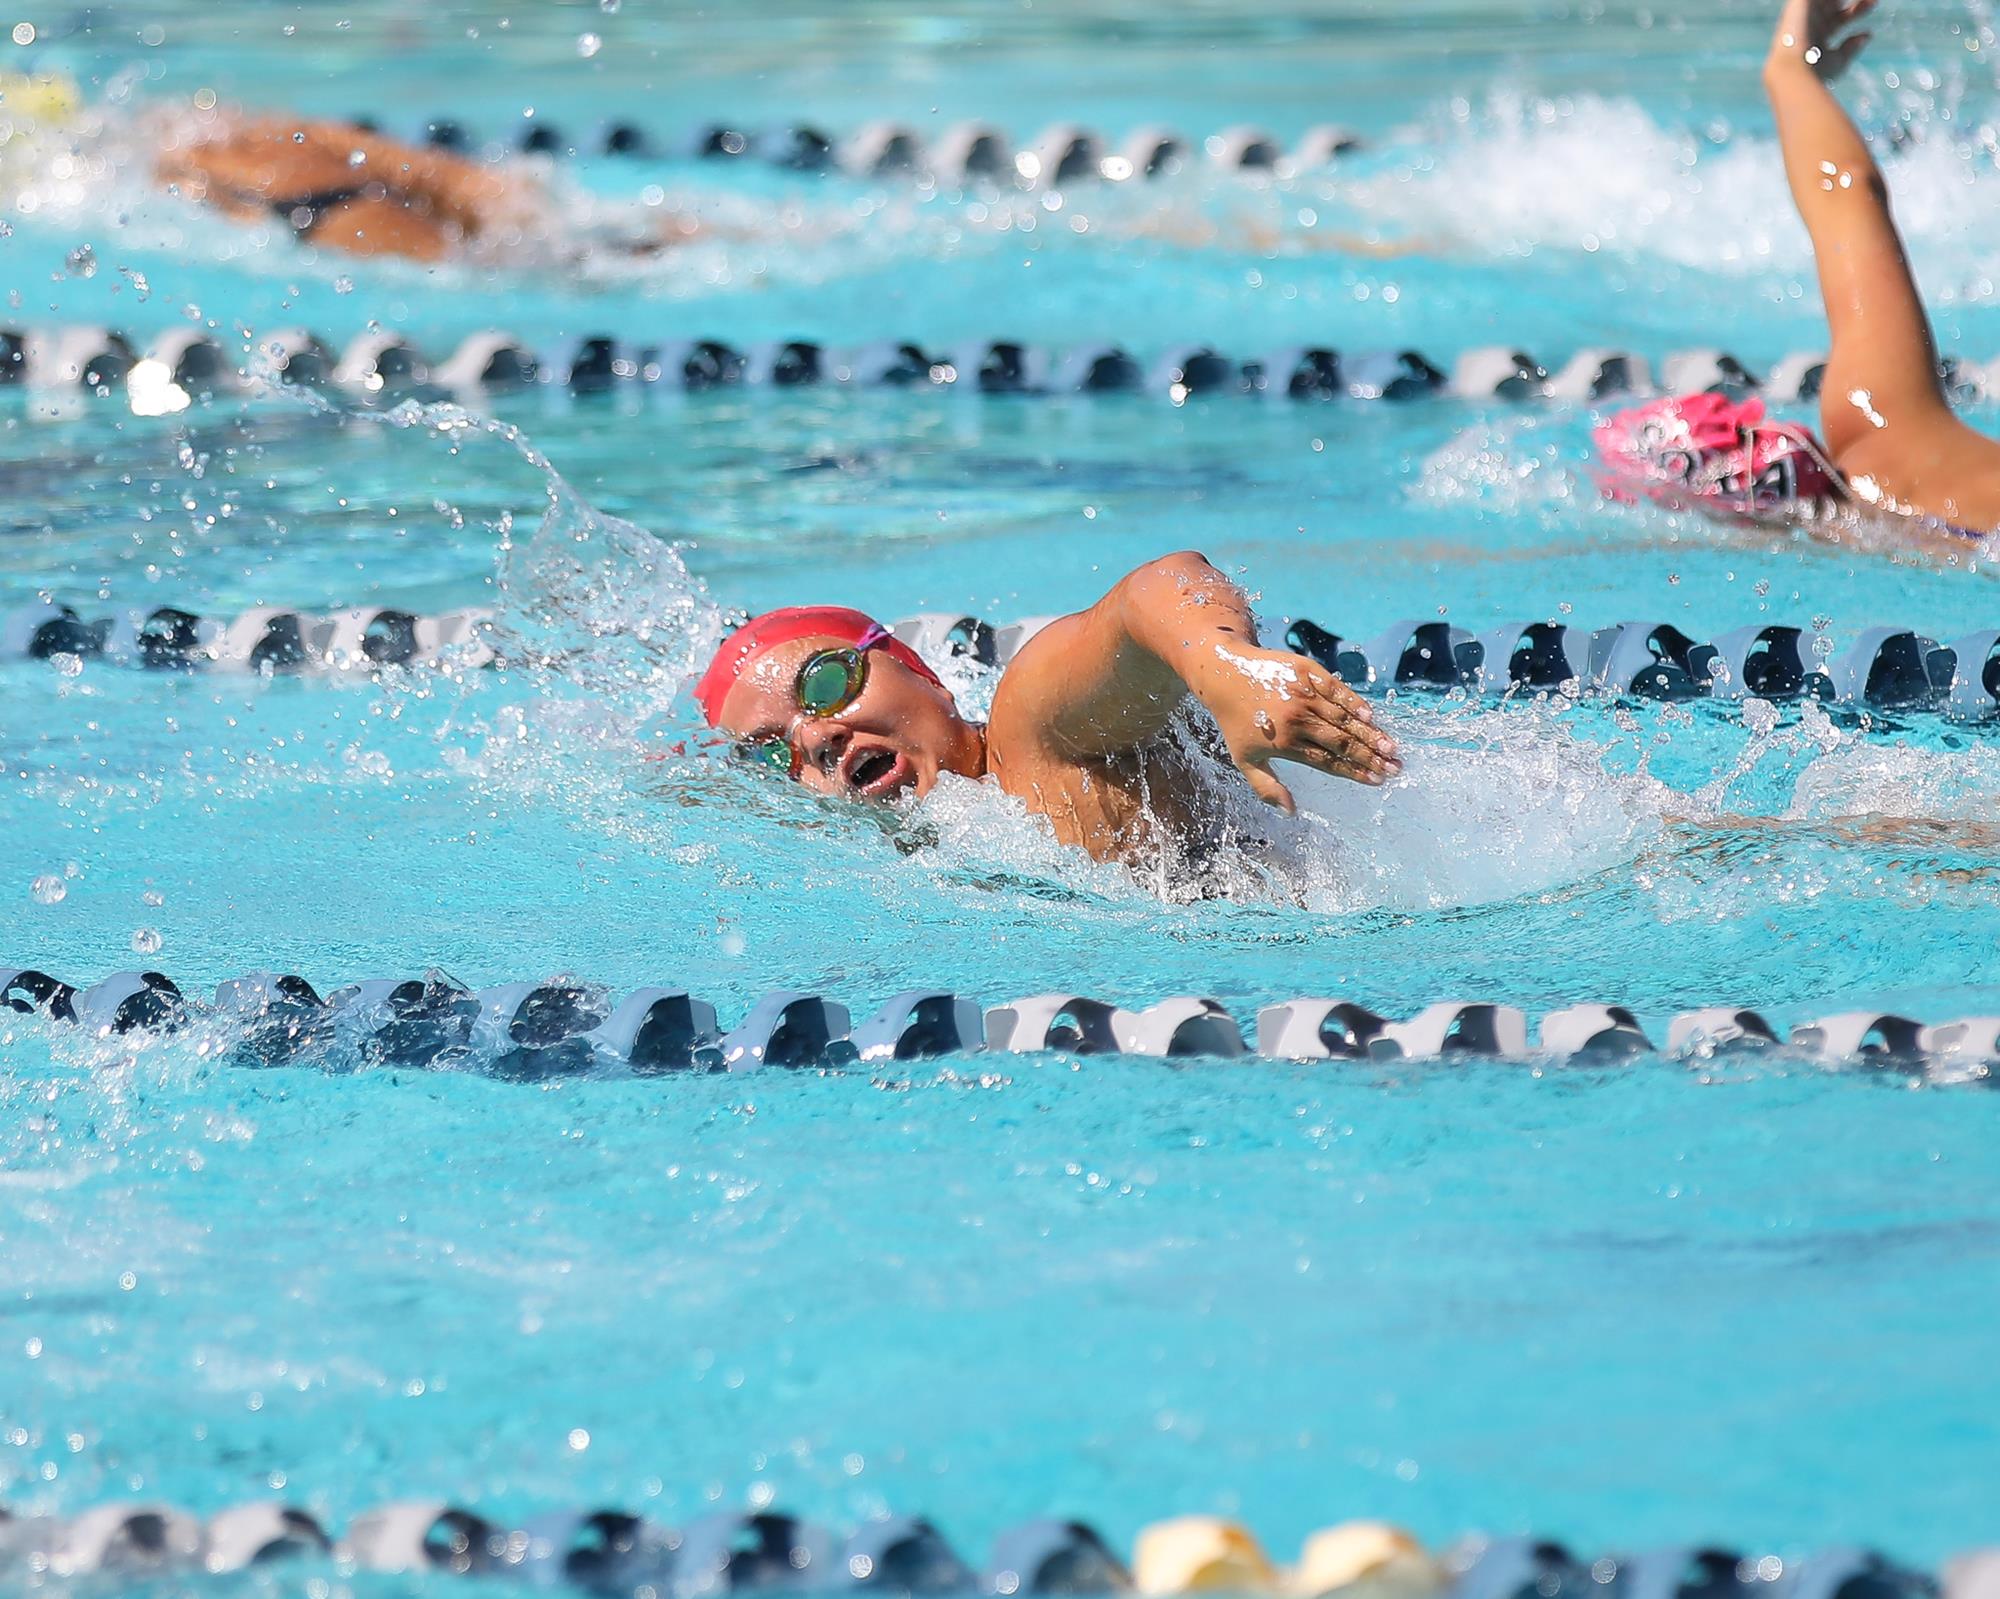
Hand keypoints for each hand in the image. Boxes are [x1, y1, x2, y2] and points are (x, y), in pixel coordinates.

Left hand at [1196, 645, 1401, 813]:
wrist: (1224, 673)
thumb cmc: (1236, 722)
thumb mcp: (1244, 759)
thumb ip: (1266, 788)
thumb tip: (1291, 812)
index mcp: (1284, 742)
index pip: (1327, 761)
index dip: (1354, 772)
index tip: (1377, 780)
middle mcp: (1296, 718)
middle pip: (1341, 742)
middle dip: (1371, 757)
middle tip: (1396, 768)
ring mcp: (1303, 694)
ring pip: (1343, 718)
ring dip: (1370, 734)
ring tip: (1392, 749)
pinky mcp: (1307, 672)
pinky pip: (1336, 690)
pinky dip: (1355, 703)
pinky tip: (1372, 718)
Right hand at [1771, 0, 1875, 78]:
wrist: (1794, 69)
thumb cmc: (1815, 71)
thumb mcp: (1838, 61)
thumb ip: (1851, 48)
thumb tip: (1867, 35)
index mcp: (1818, 36)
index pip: (1841, 18)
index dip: (1858, 10)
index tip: (1873, 4)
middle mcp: (1810, 24)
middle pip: (1835, 3)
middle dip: (1854, 1)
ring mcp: (1804, 13)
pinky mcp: (1799, 3)